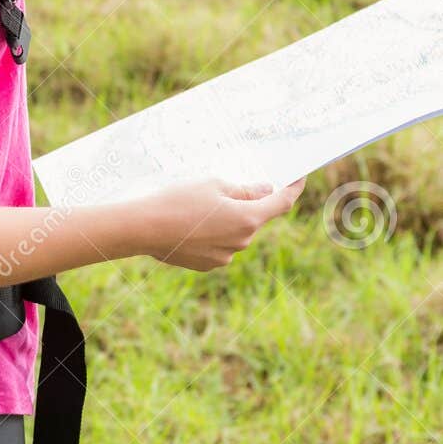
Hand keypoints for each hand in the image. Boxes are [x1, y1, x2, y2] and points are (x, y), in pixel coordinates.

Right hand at [139, 176, 306, 270]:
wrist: (144, 228)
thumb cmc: (178, 200)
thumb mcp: (213, 185)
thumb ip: (244, 190)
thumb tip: (264, 191)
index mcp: (248, 218)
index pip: (282, 202)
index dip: (294, 189)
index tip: (300, 179)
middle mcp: (242, 241)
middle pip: (254, 218)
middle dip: (247, 204)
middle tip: (224, 190)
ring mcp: (225, 256)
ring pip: (235, 233)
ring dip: (226, 220)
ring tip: (195, 208)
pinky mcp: (208, 264)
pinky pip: (219, 245)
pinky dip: (212, 234)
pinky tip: (189, 224)